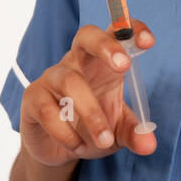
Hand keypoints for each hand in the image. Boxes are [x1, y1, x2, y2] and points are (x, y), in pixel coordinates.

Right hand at [20, 21, 156, 166]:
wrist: (57, 150)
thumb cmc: (91, 129)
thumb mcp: (118, 133)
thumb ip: (134, 134)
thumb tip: (148, 144)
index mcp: (102, 63)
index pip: (116, 34)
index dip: (131, 30)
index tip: (147, 42)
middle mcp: (76, 63)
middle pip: (86, 36)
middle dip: (105, 45)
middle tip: (123, 67)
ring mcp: (52, 78)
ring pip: (70, 81)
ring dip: (91, 113)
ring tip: (105, 140)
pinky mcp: (33, 98)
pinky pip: (47, 109)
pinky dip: (66, 132)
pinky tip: (76, 146)